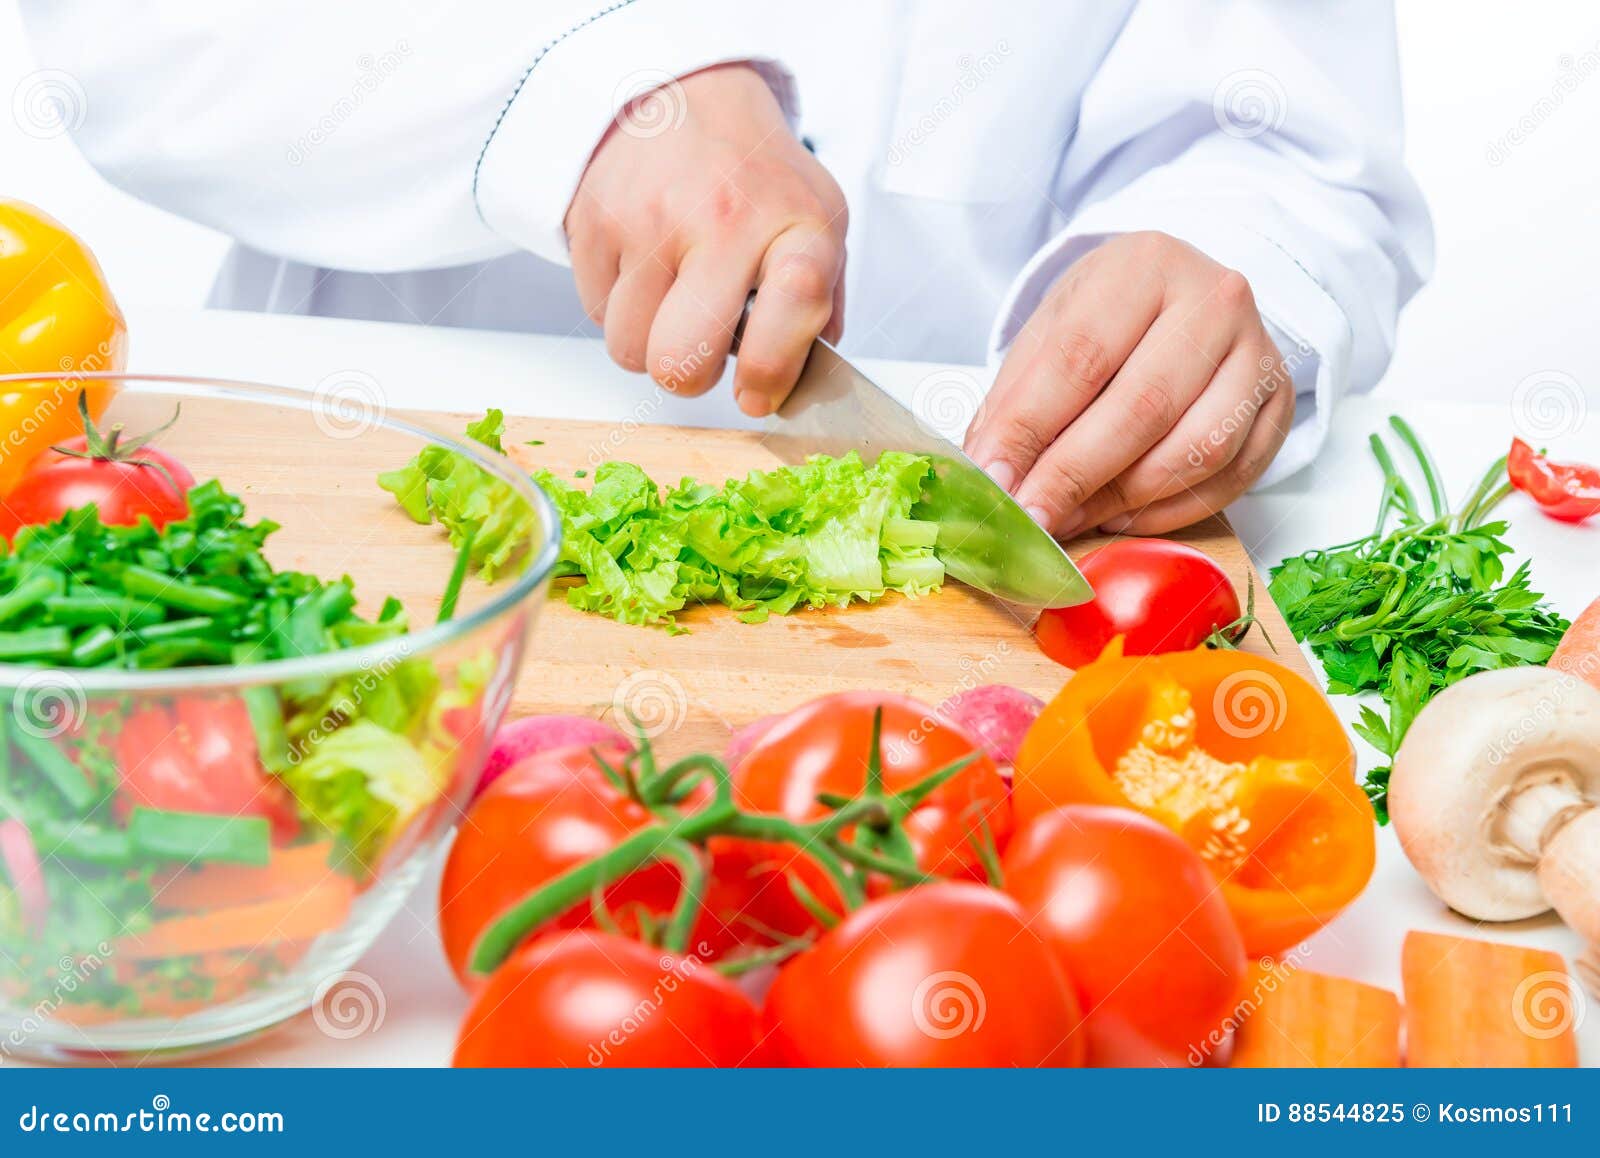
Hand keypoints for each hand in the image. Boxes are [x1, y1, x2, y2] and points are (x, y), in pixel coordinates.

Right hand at [565, 64, 847, 415]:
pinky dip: (617, 307)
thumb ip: (820, 303)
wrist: (679, 94)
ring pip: (629, 350)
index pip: (795, 303)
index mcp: (793, 222)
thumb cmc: (753, 174)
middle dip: (690, 376)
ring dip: (649, 342)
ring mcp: (649, 221)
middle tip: (702, 349)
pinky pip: (594, 314)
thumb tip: (794, 382)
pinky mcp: (593, 221)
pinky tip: (643, 268)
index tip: (756, 394)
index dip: (772, 368)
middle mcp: (722, 219)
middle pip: (680, 362)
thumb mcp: (815, 219)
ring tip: (672, 298)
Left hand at [963, 232, 1293, 536]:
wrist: (1183, 297)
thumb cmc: (1108, 317)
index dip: (1031, 428)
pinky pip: (1229, 477)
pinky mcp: (1279, 402)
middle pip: (1142, 408)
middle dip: (1074, 476)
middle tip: (1030, 519)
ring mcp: (1258, 351)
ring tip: (1070, 517)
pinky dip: (1168, 511)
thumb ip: (1017, 399)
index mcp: (1144, 264)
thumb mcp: (1050, 332)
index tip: (995, 481)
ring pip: (1195, 449)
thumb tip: (990, 473)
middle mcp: (1214, 300)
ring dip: (1123, 499)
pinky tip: (1121, 516)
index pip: (1080, 358)